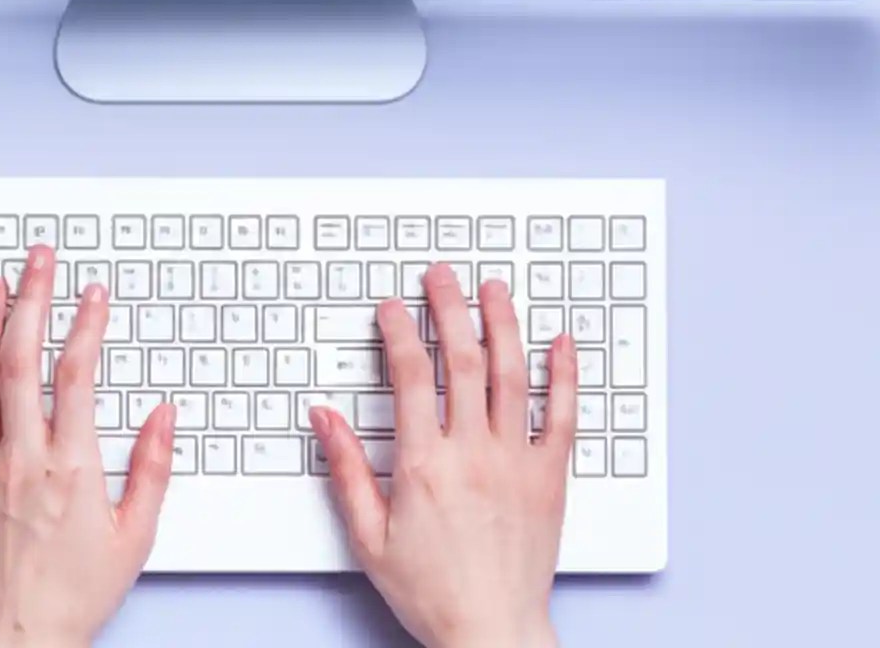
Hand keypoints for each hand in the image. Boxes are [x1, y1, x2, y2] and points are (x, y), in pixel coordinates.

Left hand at [0, 244, 177, 647]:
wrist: (20, 637)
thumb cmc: (77, 592)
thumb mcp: (136, 535)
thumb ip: (153, 469)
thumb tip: (164, 416)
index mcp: (72, 467)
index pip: (76, 375)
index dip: (85, 324)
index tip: (92, 294)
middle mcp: (22, 459)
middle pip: (22, 360)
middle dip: (33, 301)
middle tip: (40, 261)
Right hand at [309, 263, 576, 647]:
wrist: (492, 631)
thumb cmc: (432, 591)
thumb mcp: (368, 536)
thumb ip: (347, 470)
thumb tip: (326, 420)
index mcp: (424, 465)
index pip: (409, 377)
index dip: (398, 332)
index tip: (392, 308)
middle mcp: (472, 454)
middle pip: (461, 360)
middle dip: (449, 308)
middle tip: (442, 276)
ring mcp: (516, 461)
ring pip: (511, 375)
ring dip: (503, 324)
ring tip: (495, 289)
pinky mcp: (549, 476)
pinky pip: (562, 414)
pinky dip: (563, 374)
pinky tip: (560, 343)